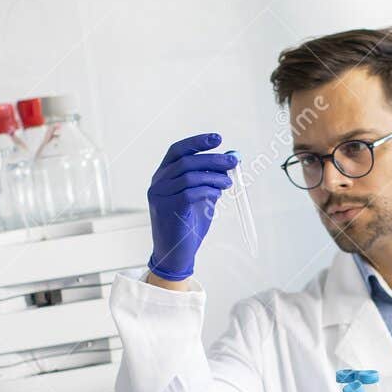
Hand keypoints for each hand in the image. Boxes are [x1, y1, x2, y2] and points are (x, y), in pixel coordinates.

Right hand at [147, 134, 237, 280]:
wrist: (176, 252)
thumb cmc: (188, 224)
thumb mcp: (202, 196)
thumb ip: (212, 178)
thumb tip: (232, 157)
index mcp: (163, 175)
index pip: (178, 150)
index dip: (197, 142)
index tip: (218, 139)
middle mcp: (158, 182)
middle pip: (186, 161)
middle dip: (213, 159)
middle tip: (233, 161)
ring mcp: (159, 195)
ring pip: (189, 177)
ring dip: (214, 177)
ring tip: (228, 182)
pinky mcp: (167, 209)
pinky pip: (190, 193)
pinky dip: (208, 190)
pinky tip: (217, 194)